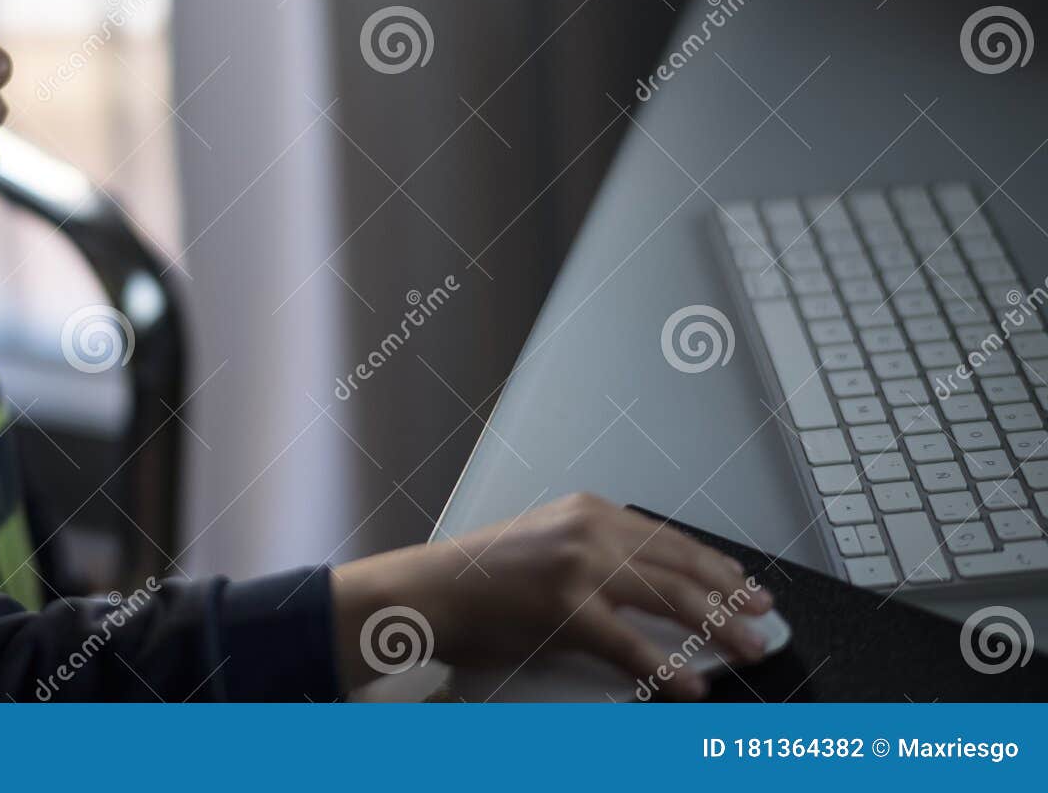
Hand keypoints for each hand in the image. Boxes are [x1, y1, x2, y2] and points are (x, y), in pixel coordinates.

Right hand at [330, 492, 772, 698]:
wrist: (430, 590)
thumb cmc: (479, 578)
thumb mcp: (545, 545)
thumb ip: (596, 556)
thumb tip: (652, 590)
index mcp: (587, 511)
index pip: (668, 536)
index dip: (714, 562)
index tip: (744, 583)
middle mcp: (589, 529)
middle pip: (679, 563)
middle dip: (730, 593)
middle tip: (764, 617)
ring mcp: (579, 566)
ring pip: (668, 596)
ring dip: (717, 626)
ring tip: (748, 647)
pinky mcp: (566, 607)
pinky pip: (632, 643)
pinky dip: (668, 666)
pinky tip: (692, 683)